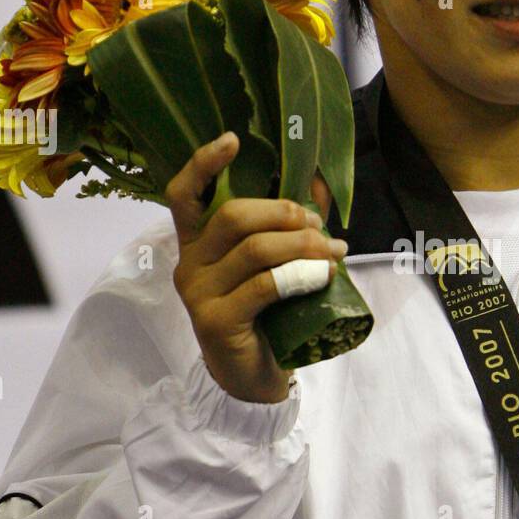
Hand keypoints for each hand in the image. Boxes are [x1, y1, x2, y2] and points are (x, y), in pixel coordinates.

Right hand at [166, 132, 344, 402]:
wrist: (253, 378)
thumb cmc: (266, 315)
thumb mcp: (276, 266)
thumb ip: (292, 226)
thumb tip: (321, 181)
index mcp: (197, 243)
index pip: (183, 194)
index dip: (204, 164)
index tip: (234, 139)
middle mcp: (189, 264)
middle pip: (232, 217)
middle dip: (284, 212)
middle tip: (320, 225)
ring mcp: (198, 294)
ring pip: (254, 250)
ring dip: (303, 246)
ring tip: (335, 252)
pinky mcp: (216, 321)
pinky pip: (263, 286)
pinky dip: (300, 276)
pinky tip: (324, 276)